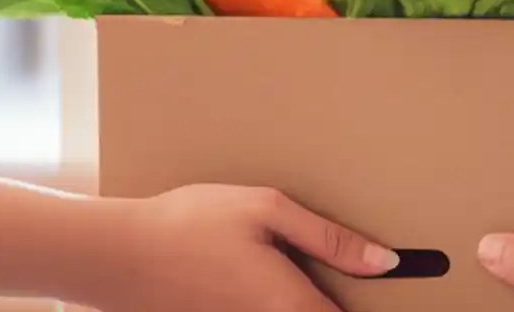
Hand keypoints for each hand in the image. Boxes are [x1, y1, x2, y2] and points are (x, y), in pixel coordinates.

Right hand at [83, 184, 398, 311]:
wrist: (118, 256)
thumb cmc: (190, 224)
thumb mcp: (266, 210)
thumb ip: (329, 239)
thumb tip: (385, 262)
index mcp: (291, 304)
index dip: (373, 309)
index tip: (395, 291)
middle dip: (335, 303)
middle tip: (337, 270)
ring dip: (305, 302)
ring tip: (287, 267)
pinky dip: (273, 304)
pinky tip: (255, 275)